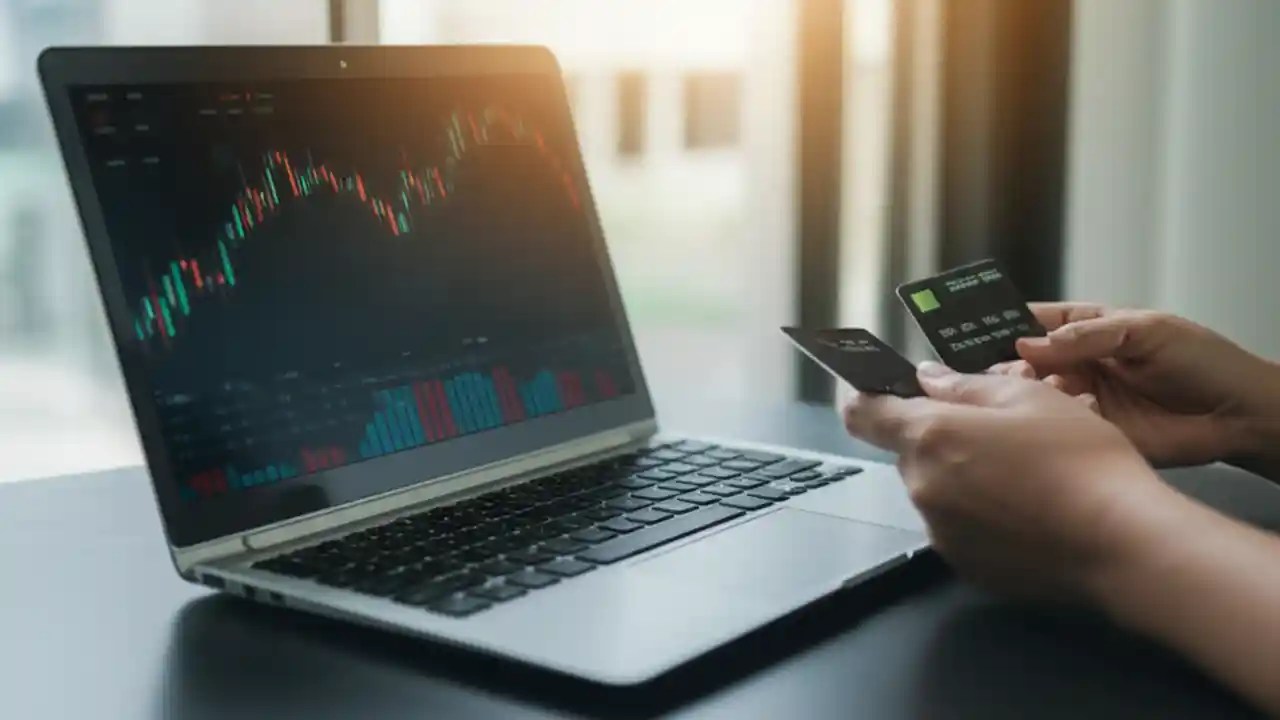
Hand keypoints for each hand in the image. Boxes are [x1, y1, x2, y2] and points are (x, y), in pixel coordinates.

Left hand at [842, 364, 1173, 601]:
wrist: (1121, 540)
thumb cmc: (1080, 458)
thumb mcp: (1027, 397)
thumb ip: (965, 385)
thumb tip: (928, 379)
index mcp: (930, 437)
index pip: (863, 413)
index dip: (864, 396)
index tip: (873, 389)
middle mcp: (923, 487)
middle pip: (910, 453)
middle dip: (939, 438)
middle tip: (995, 430)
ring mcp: (941, 532)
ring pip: (936, 490)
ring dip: (962, 477)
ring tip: (1023, 473)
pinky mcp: (966, 566)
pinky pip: (958, 528)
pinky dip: (980, 515)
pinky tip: (1027, 510)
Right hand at [997, 304, 1279, 469]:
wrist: (1238, 415)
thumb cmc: (1204, 362)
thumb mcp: (1148, 331)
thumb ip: (1090, 335)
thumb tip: (1031, 342)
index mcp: (1088, 330)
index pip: (1034, 321)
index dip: (1003, 321)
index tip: (972, 325)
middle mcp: (1077, 365)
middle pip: (1022, 360)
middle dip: (1006, 360)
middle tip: (1002, 365)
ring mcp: (1080, 400)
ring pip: (1031, 394)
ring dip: (1024, 390)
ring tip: (1028, 386)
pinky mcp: (1088, 433)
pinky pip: (1054, 426)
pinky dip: (1049, 420)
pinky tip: (1057, 414)